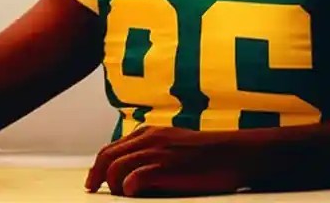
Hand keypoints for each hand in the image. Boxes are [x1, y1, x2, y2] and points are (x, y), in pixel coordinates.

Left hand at [85, 126, 256, 196]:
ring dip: (113, 185)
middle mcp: (148, 139)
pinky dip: (128, 188)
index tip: (94, 180)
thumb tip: (132, 176)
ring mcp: (157, 152)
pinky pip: (135, 178)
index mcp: (149, 133)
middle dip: (96, 175)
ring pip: (116, 167)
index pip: (111, 148)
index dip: (98, 166)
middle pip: (107, 156)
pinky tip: (132, 194)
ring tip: (121, 195)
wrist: (237, 154)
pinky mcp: (166, 167)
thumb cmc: (209, 156)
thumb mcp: (174, 145)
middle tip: (93, 190)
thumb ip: (153, 153)